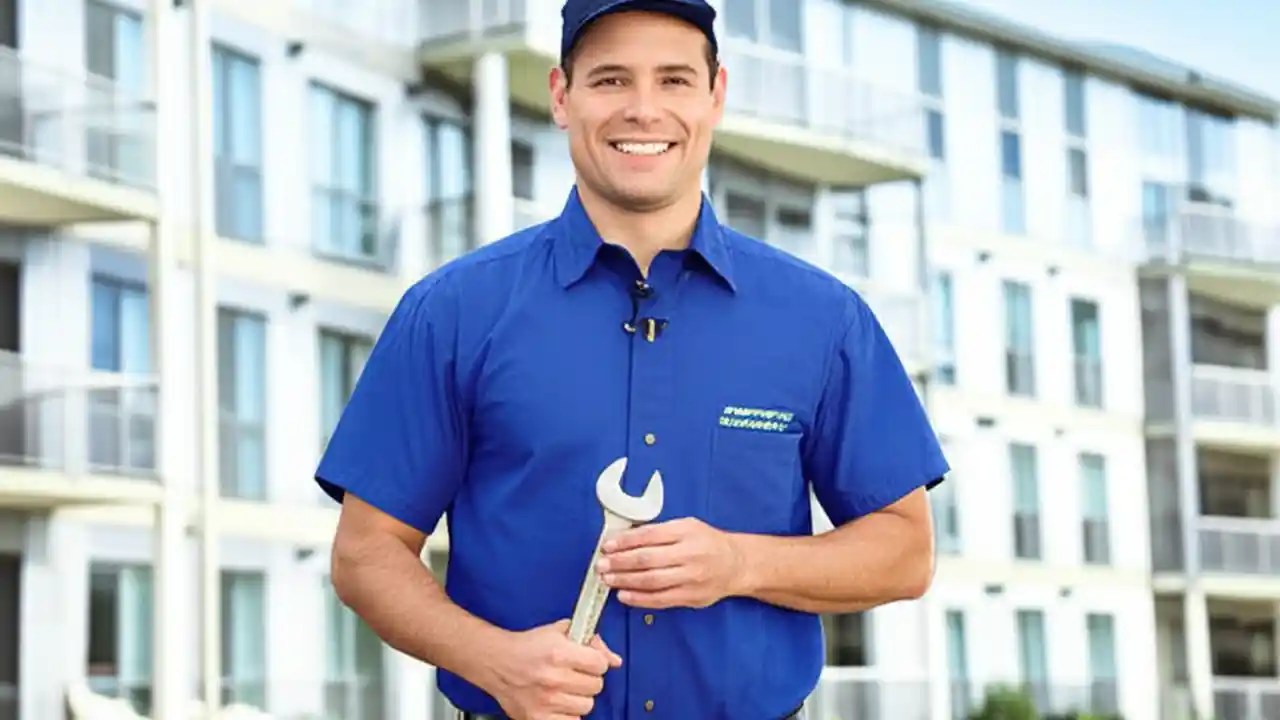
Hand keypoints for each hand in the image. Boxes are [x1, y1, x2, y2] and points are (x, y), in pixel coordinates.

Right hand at [487, 619, 621, 719]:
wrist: (496, 662)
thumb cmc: (528, 646)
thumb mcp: (559, 632)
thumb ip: (591, 642)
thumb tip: (615, 661)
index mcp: (559, 653)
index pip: (600, 665)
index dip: (596, 662)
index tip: (588, 662)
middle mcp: (554, 678)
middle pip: (596, 686)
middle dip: (588, 679)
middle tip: (575, 675)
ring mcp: (546, 701)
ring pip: (586, 706)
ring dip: (579, 698)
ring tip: (565, 689)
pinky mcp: (538, 719)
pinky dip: (569, 715)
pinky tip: (559, 704)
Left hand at [598, 517, 744, 608]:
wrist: (737, 564)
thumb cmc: (707, 543)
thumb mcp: (687, 526)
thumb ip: (660, 532)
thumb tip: (626, 539)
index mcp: (686, 532)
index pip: (649, 536)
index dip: (625, 542)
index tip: (607, 546)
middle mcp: (689, 554)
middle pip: (647, 560)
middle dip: (620, 563)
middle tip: (602, 565)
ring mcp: (691, 577)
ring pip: (651, 581)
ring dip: (625, 581)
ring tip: (608, 580)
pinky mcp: (691, 597)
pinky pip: (660, 599)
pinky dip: (639, 599)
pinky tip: (625, 596)